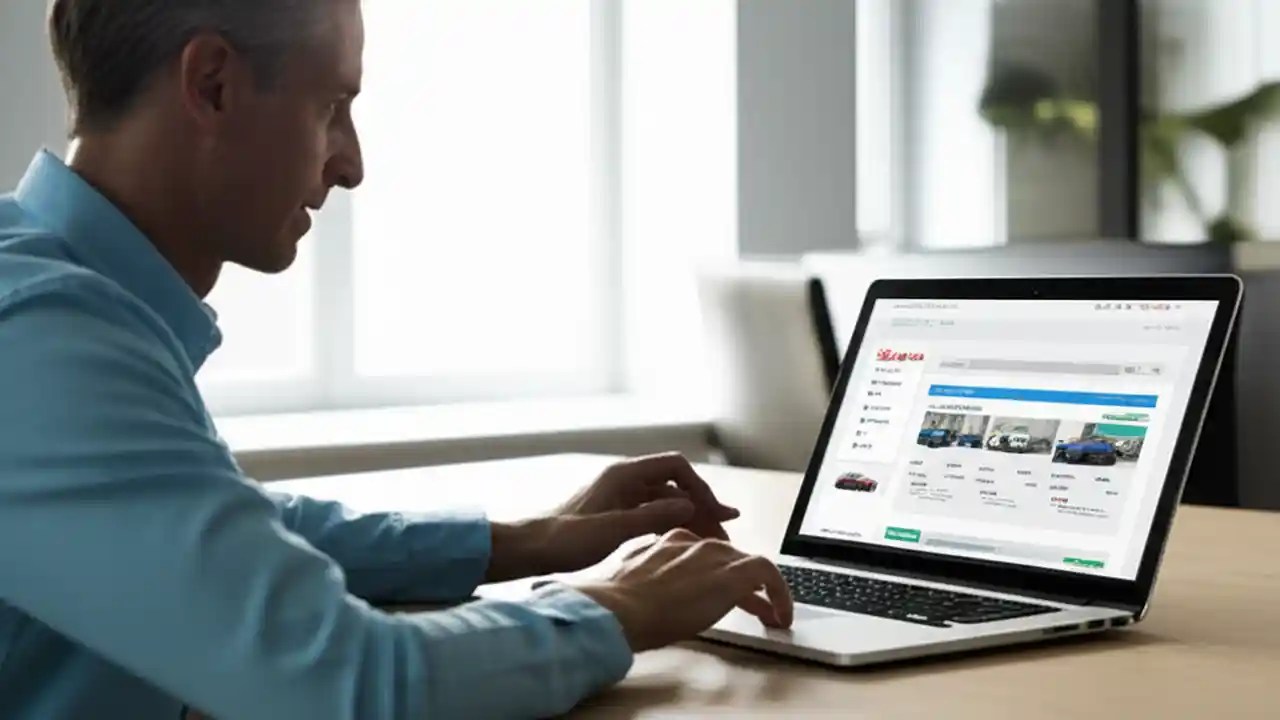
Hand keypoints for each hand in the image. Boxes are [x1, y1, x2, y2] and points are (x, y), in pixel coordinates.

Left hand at [558, 453, 738, 536]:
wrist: (530, 549)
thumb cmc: (565, 539)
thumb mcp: (612, 530)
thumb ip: (652, 517)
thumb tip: (691, 507)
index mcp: (624, 475)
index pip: (676, 467)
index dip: (700, 487)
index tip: (717, 514)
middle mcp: (625, 480)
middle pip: (674, 486)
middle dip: (701, 506)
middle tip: (725, 534)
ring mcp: (621, 497)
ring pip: (666, 503)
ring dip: (690, 519)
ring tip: (713, 543)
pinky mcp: (616, 515)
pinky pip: (653, 516)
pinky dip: (671, 526)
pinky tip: (685, 544)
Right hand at [576, 529, 793, 651]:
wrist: (622, 610)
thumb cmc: (620, 607)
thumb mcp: (636, 585)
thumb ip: (650, 581)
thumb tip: (654, 597)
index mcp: (669, 542)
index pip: (705, 554)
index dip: (717, 574)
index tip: (719, 593)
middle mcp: (696, 542)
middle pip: (731, 559)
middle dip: (745, 585)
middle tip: (756, 607)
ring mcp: (716, 555)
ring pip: (752, 566)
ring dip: (764, 592)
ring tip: (772, 615)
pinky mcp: (736, 573)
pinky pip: (769, 575)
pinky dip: (780, 595)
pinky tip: (781, 616)